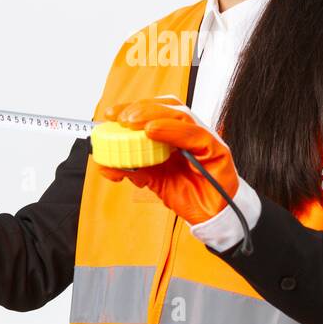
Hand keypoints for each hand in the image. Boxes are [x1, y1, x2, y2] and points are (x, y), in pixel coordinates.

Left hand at [97, 96, 241, 226]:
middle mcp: (191, 132)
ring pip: (181, 116)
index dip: (133, 108)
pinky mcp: (217, 150)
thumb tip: (105, 165)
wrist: (211, 216)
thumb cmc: (189, 194)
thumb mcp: (153, 180)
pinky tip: (152, 131)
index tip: (110, 114)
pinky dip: (173, 131)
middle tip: (120, 117)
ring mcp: (205, 138)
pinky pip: (195, 135)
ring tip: (132, 122)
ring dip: (154, 114)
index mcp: (177, 135)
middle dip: (142, 108)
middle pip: (168, 107)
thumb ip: (133, 169)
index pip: (157, 111)